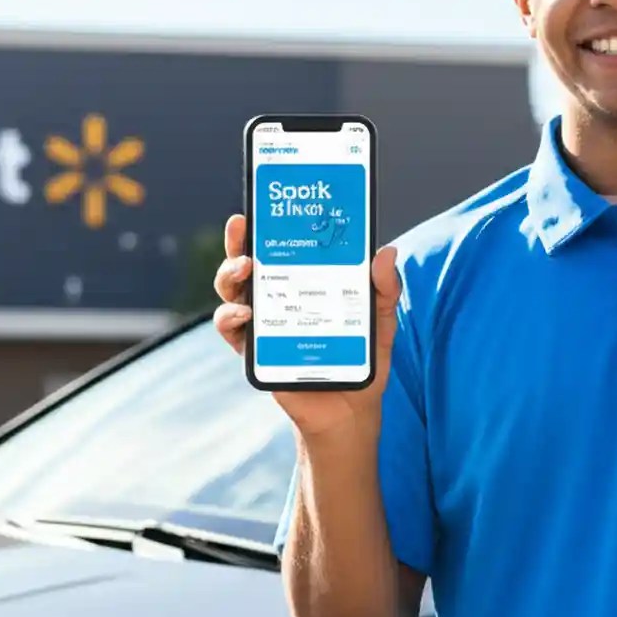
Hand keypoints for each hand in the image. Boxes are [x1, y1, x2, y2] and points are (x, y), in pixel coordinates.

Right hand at [213, 214, 401, 435]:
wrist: (351, 411)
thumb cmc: (362, 360)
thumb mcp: (380, 321)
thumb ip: (384, 289)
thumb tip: (387, 252)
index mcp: (301, 284)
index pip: (278, 249)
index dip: (265, 226)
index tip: (260, 205)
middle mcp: (276, 300)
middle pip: (245, 264)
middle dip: (237, 242)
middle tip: (242, 226)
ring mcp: (262, 326)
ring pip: (231, 293)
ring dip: (229, 275)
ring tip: (245, 270)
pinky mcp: (255, 354)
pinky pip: (232, 331)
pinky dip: (231, 319)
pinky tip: (246, 314)